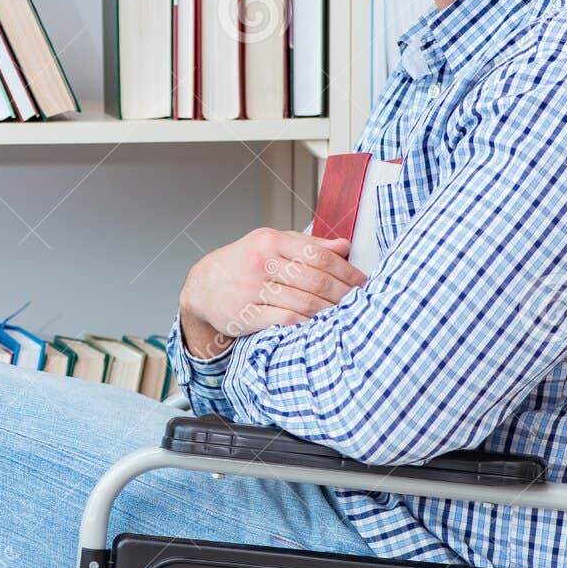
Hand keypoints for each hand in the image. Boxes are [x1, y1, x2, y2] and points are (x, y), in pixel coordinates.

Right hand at [178, 229, 367, 359]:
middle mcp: (261, 262)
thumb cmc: (243, 263)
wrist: (203, 286)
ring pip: (304, 302)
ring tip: (347, 317)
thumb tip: (344, 246)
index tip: (363, 282)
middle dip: (344, 293)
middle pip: (315, 280)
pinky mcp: (247, 314)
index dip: (346, 270)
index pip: (318, 255)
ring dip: (331, 311)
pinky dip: (308, 324)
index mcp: (271, 241)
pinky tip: (322, 326)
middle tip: (362, 303)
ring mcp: (252, 289)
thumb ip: (308, 245)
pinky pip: (286, 320)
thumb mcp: (271, 244)